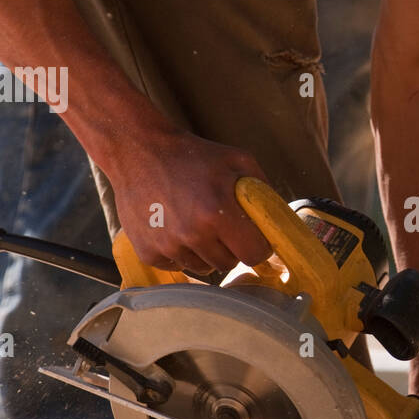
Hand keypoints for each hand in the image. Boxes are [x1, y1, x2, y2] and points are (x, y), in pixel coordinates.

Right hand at [106, 128, 272, 274]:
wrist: (138, 150)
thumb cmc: (193, 155)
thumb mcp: (237, 160)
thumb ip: (263, 190)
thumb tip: (279, 221)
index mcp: (218, 212)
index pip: (254, 254)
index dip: (258, 246)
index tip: (253, 237)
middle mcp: (192, 234)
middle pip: (229, 264)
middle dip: (231, 248)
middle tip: (221, 225)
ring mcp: (167, 246)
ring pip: (204, 268)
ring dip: (206, 252)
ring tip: (195, 222)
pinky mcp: (148, 253)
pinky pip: (178, 266)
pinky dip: (180, 253)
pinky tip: (174, 227)